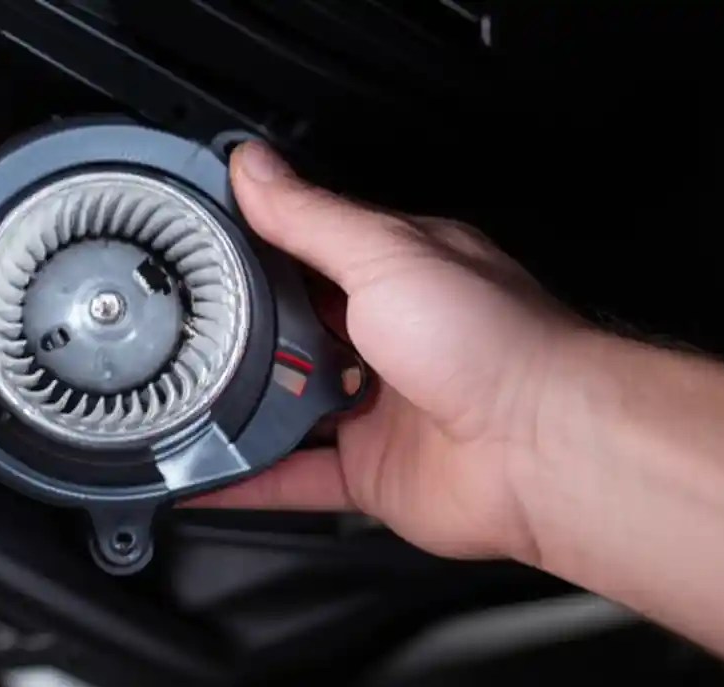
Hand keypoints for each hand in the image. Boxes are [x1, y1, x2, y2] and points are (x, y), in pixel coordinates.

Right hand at [195, 142, 581, 561]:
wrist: (547, 450)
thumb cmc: (496, 345)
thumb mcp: (387, 255)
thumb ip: (311, 218)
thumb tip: (254, 168)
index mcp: (397, 275)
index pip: (306, 251)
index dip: (250, 249)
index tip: (193, 251)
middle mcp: (387, 340)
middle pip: (290, 334)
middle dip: (237, 335)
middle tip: (178, 332)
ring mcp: (377, 408)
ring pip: (287, 407)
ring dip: (237, 408)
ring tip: (177, 402)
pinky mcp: (371, 471)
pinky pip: (293, 477)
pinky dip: (246, 480)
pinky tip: (204, 476)